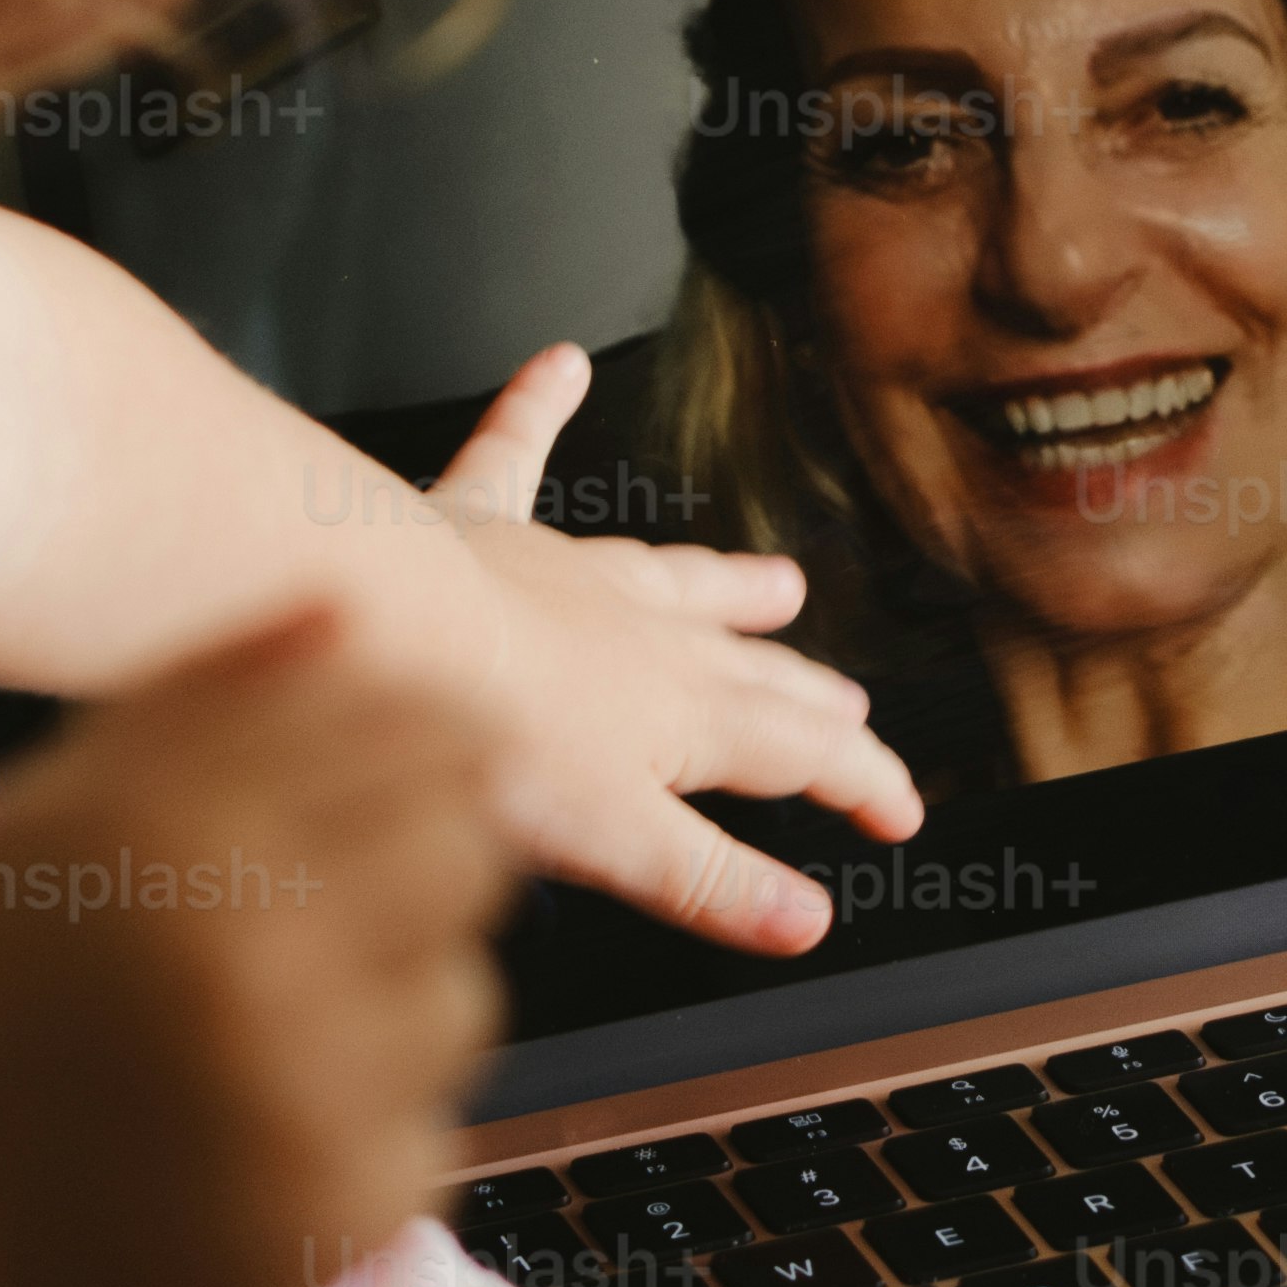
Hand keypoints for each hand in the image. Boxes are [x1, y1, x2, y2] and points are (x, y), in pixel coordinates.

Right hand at [0, 610, 517, 1286]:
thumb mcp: (56, 814)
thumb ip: (208, 701)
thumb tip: (354, 612)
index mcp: (178, 837)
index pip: (425, 739)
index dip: (444, 744)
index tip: (430, 767)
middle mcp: (251, 966)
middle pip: (471, 858)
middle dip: (431, 866)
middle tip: (347, 900)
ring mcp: (302, 1107)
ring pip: (462, 1001)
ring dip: (396, 1004)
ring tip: (268, 1029)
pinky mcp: (333, 1220)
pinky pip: (427, 1135)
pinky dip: (360, 1132)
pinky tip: (247, 1134)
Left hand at [417, 345, 925, 950]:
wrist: (385, 632)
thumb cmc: (488, 735)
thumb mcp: (617, 841)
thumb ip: (714, 880)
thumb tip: (807, 922)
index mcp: (680, 711)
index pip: (800, 751)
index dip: (862, 782)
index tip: (901, 810)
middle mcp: (638, 632)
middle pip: (749, 669)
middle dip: (810, 696)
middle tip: (853, 713)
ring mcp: (561, 573)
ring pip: (667, 575)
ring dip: (727, 584)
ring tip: (781, 583)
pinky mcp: (474, 528)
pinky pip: (513, 454)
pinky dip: (538, 408)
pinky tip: (556, 364)